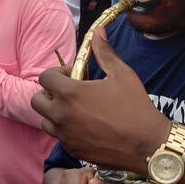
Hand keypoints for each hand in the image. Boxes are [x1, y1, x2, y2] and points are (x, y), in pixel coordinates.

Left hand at [31, 27, 167, 172]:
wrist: (147, 144)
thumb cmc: (136, 106)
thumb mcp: (121, 74)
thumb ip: (104, 52)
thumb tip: (98, 31)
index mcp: (70, 94)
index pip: (44, 78)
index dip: (58, 74)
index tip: (75, 76)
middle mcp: (61, 116)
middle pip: (37, 101)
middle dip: (50, 94)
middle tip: (71, 93)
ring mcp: (65, 136)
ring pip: (45, 121)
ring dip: (55, 113)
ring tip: (77, 110)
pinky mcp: (72, 151)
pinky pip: (59, 137)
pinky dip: (66, 130)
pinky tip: (87, 126)